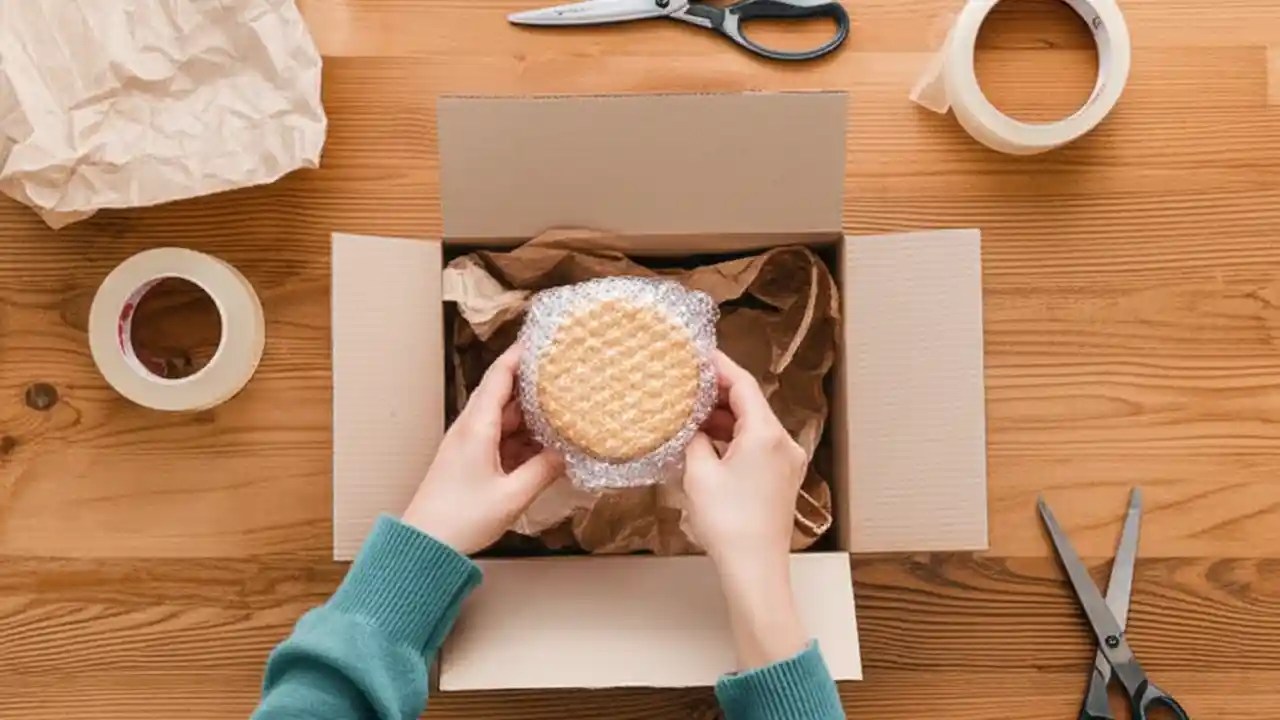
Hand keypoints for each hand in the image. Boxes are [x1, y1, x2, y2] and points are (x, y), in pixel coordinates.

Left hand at [401, 344, 562, 554]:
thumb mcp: (512, 496)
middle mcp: (471, 429)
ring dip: (531, 415)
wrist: (425, 546)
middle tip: (565, 374)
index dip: (520, 355)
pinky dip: (523, 438)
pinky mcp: (470, 461)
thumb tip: (568, 453)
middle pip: (505, 394)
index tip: (542, 340)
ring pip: (505, 418)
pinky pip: (501, 439)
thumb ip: (543, 471)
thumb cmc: (461, 519)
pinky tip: (546, 445)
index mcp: (477, 427)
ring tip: (564, 407)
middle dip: (534, 384)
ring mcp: (469, 445)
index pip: (499, 376)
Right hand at [684, 351, 808, 668]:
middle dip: (720, 392)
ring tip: (692, 412)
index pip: (744, 385)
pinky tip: (709, 440)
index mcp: (766, 434)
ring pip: (755, 425)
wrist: (755, 569)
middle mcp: (784, 443)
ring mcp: (787, 462)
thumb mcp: (699, 474)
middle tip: (688, 383)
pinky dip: (736, 438)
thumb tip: (692, 426)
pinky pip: (759, 445)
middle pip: (752, 403)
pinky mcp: (783, 478)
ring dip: (726, 417)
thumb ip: (695, 439)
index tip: (700, 354)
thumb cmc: (728, 524)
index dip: (720, 366)